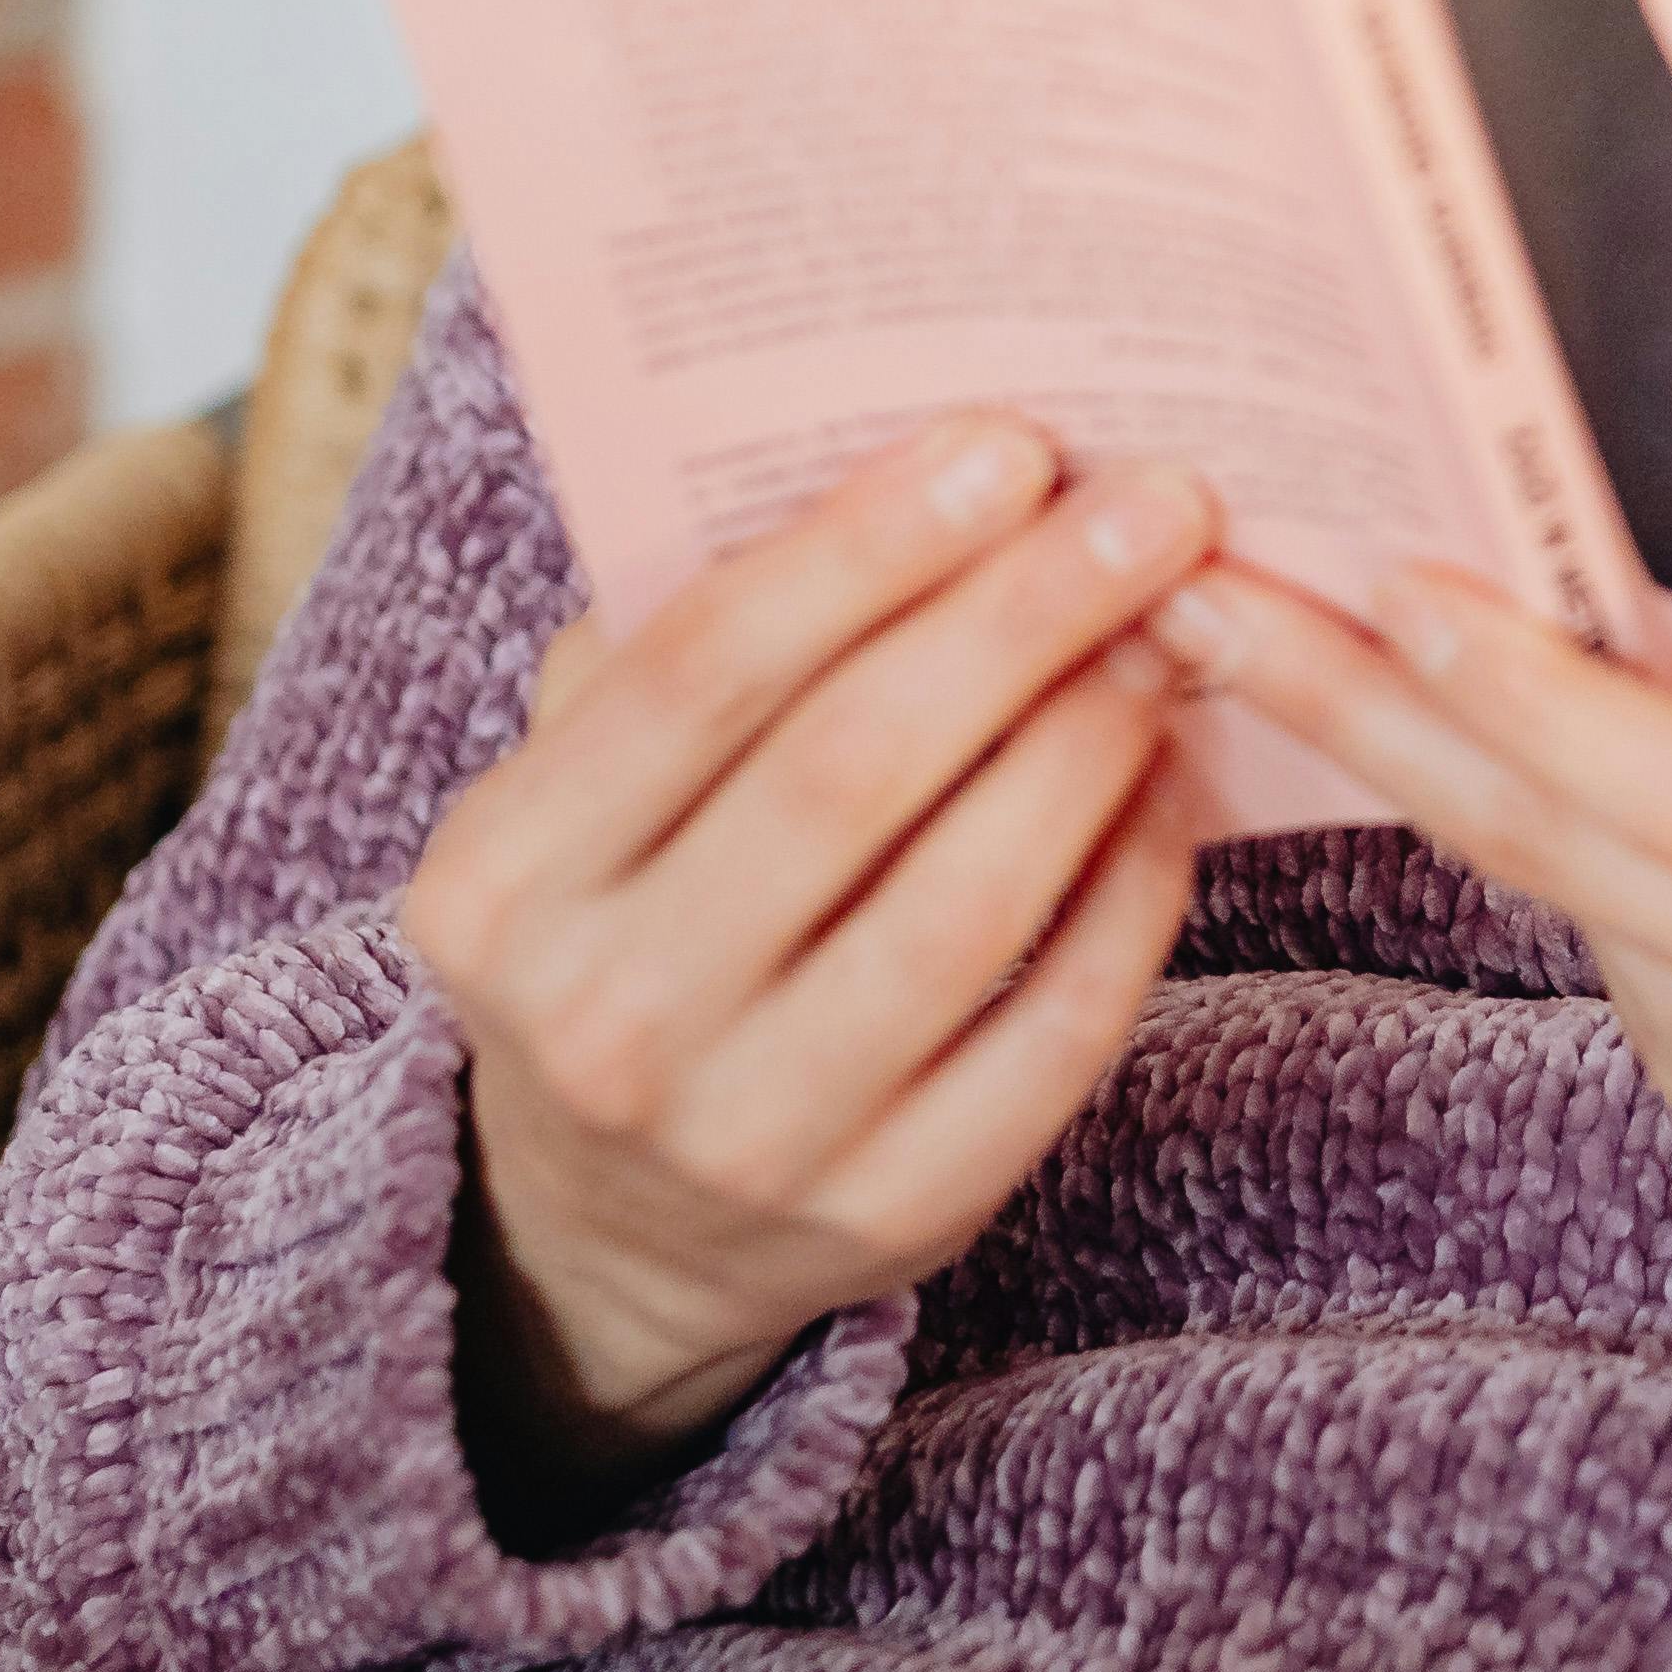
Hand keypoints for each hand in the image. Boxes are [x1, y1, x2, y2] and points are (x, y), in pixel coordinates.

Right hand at [398, 416, 1218, 1537]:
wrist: (611, 1227)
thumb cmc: (632, 920)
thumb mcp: (581, 793)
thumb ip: (681, 637)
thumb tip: (895, 464)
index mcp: (501, 883)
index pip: (699, 673)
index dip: (866, 546)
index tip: (1007, 443)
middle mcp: (608, 1020)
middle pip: (849, 772)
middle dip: (1022, 615)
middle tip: (1157, 506)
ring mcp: (749, 1138)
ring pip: (966, 904)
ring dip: (1091, 743)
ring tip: (1169, 633)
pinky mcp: (890, 1214)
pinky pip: (1055, 1029)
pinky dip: (1132, 888)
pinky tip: (1169, 784)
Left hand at [1161, 558, 1671, 1312]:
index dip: (1537, 694)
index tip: (1406, 583)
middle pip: (1547, 842)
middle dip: (1357, 708)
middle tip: (1196, 592)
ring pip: (1542, 881)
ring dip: (1390, 753)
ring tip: (1241, 622)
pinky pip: (1591, 927)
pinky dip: (1497, 818)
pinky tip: (1407, 723)